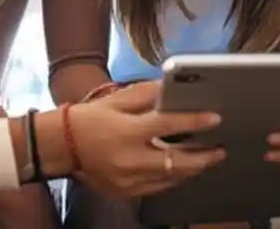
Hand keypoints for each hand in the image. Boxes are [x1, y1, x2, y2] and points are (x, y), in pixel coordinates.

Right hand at [72, 81, 225, 198]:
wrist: (60, 147)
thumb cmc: (89, 119)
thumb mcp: (115, 100)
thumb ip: (146, 94)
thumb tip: (172, 87)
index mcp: (127, 132)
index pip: (168, 125)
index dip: (194, 121)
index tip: (214, 118)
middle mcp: (129, 160)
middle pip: (176, 162)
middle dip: (203, 157)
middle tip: (220, 150)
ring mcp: (127, 180)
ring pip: (170, 178)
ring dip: (191, 169)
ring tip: (208, 159)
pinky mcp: (124, 192)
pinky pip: (157, 188)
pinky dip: (172, 178)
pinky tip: (183, 170)